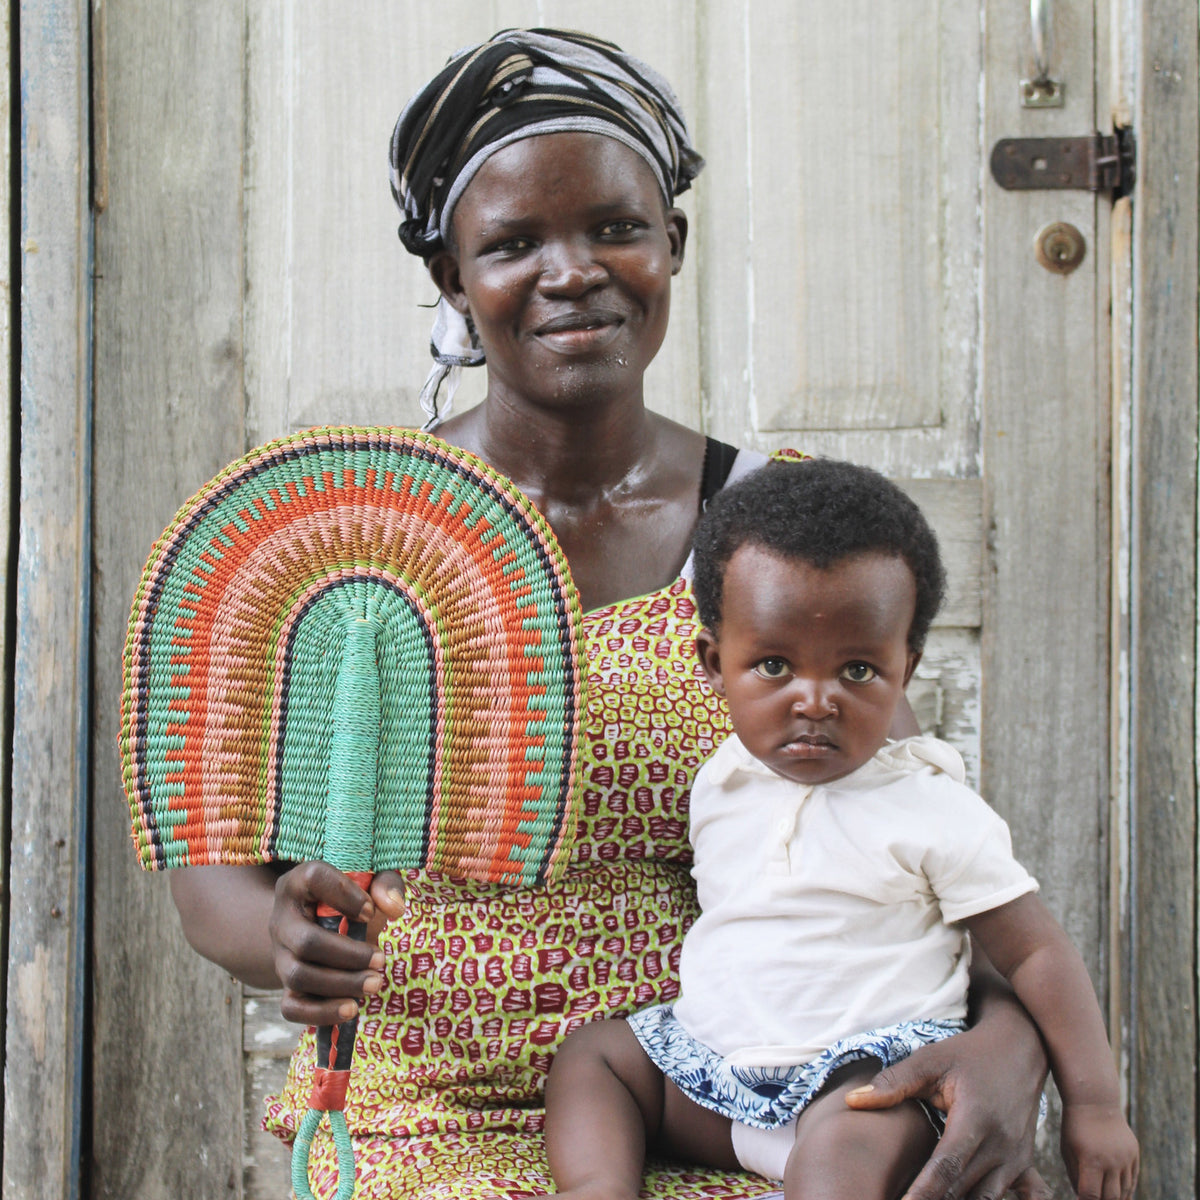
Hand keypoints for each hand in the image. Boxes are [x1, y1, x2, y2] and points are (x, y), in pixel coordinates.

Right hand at [269, 861, 405, 1026]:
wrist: (315, 923)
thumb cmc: (349, 898)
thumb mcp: (369, 881)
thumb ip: (386, 884)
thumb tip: (393, 907)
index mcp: (300, 882)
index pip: (314, 878)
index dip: (344, 894)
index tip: (371, 910)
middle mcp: (283, 919)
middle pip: (306, 942)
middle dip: (349, 956)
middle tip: (382, 959)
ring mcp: (280, 955)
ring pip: (298, 977)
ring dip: (340, 985)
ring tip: (375, 983)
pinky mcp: (285, 985)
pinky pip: (291, 1007)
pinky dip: (321, 1013)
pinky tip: (352, 1009)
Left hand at [845, 1022, 1049, 1199]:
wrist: (1018, 1049)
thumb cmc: (967, 1054)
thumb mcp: (929, 1060)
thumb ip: (893, 1082)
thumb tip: (852, 1101)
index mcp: (975, 1119)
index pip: (946, 1167)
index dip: (922, 1193)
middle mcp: (1001, 1146)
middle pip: (962, 1190)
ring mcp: (1018, 1159)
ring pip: (986, 1199)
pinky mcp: (1026, 1165)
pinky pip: (1028, 1199)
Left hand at [1060, 1102, 1138, 1199]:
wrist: (1095, 1101)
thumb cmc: (1075, 1126)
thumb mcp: (1067, 1149)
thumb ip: (1075, 1176)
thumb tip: (1083, 1198)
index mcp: (1090, 1160)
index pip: (1091, 1195)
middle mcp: (1111, 1161)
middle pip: (1111, 1197)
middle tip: (1095, 1198)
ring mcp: (1126, 1158)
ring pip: (1125, 1191)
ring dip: (1116, 1198)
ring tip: (1106, 1197)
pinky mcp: (1134, 1154)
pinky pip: (1133, 1180)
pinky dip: (1126, 1189)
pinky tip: (1118, 1192)